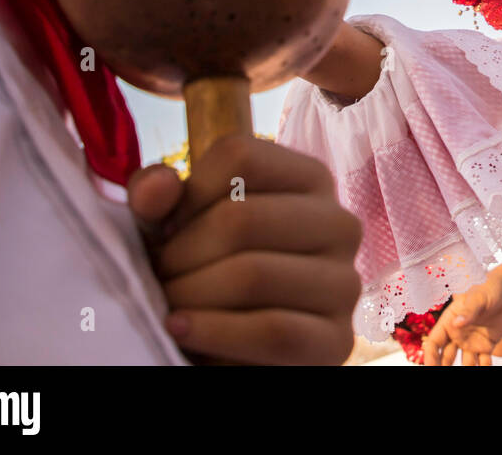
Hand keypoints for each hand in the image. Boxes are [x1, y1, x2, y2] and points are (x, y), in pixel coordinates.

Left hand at [127, 135, 362, 364]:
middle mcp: (339, 223)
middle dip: (182, 253)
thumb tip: (156, 187)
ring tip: (170, 307)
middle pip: (243, 217)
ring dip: (192, 295)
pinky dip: (214, 333)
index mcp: (309, 179)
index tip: (165, 228)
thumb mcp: (172, 226)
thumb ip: (156, 197)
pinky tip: (182, 331)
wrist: (229, 346)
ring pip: (255, 275)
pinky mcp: (336, 340)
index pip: (241, 155)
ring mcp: (345, 283)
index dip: (187, 192)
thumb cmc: (203, 269)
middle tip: (159, 277)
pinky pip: (273, 331)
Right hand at [421, 270, 501, 366]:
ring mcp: (472, 342)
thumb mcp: (478, 297)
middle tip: (443, 376)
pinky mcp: (487, 346)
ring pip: (465, 364)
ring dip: (466, 370)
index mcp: (449, 321)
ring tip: (470, 371)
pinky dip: (483, 368)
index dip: (430, 356)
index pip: (434, 343)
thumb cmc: (489, 287)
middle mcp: (458, 335)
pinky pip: (483, 362)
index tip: (430, 366)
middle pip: (445, 357)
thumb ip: (469, 310)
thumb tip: (456, 324)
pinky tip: (485, 369)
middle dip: (443, 367)